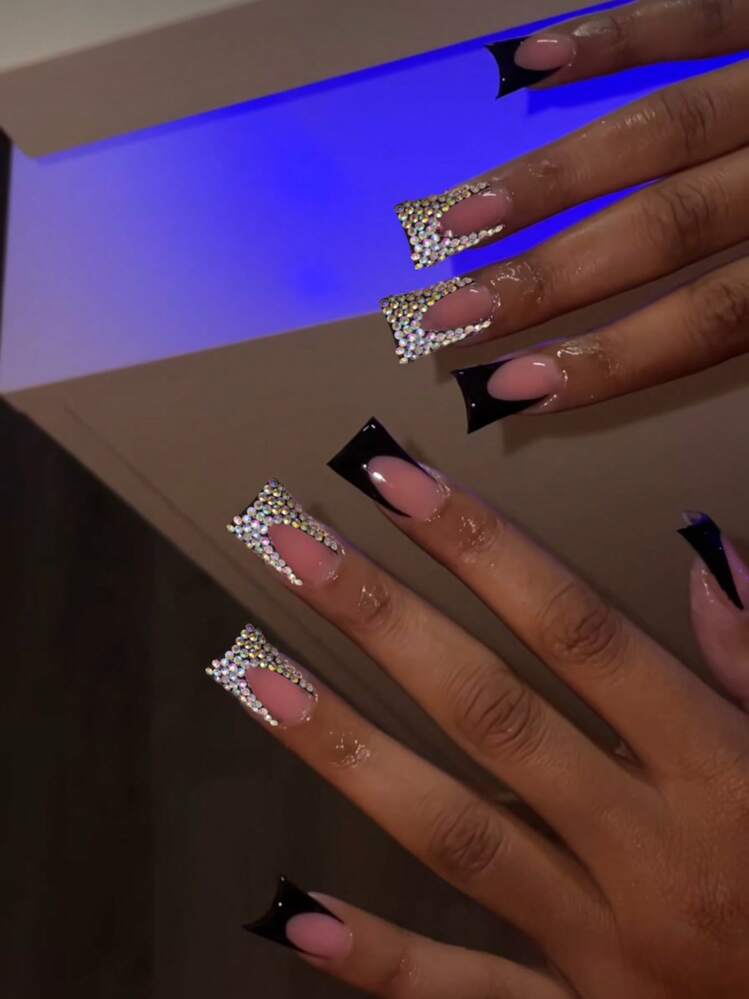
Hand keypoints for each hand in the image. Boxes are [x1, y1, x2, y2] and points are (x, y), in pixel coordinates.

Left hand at [212, 420, 748, 996]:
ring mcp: (600, 944)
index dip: (483, 549)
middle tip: (294, 548)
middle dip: (386, 621)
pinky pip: (464, 993)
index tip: (397, 483)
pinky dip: (380, 957)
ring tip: (256, 677)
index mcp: (718, 776)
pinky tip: (295, 915)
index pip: (579, 635)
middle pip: (492, 716)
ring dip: (349, 751)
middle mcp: (647, 852)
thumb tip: (708, 554)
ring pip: (454, 834)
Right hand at [380, 0, 748, 430]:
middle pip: (660, 229)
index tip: (517, 389)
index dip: (613, 359)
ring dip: (549, 178)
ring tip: (459, 218)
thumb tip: (679, 383)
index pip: (710, 317)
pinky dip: (610, 39)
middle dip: (548, 278)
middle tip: (454, 314)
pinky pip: (690, 17)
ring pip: (656, 129)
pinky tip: (530, 62)